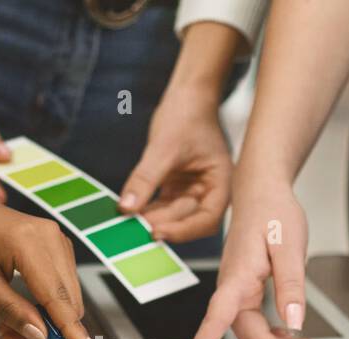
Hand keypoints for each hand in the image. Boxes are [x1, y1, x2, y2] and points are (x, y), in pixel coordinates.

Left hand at [0, 196, 91, 338]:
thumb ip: (12, 312)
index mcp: (27, 243)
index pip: (56, 297)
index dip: (71, 330)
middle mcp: (52, 238)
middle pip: (68, 302)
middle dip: (47, 330)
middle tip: (6, 338)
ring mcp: (60, 240)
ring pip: (69, 298)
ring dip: (45, 319)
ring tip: (6, 322)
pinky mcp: (61, 246)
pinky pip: (64, 287)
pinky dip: (47, 305)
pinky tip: (22, 306)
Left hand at [119, 86, 231, 242]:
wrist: (186, 95)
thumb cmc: (186, 115)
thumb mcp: (164, 147)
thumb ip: (145, 179)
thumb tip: (126, 208)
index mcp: (222, 183)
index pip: (207, 220)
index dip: (183, 231)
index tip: (156, 232)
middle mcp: (210, 191)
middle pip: (187, 220)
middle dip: (162, 224)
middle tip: (134, 228)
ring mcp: (193, 190)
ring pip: (172, 215)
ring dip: (152, 219)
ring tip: (128, 223)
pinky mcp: (177, 186)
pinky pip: (161, 204)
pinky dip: (147, 208)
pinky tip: (129, 212)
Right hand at [180, 179, 315, 338]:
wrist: (263, 192)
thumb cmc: (272, 211)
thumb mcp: (289, 246)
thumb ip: (291, 285)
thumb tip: (295, 323)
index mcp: (237, 277)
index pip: (216, 319)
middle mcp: (233, 289)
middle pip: (248, 336)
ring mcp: (238, 292)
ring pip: (255, 333)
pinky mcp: (247, 292)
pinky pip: (258, 323)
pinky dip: (277, 336)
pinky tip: (295, 337)